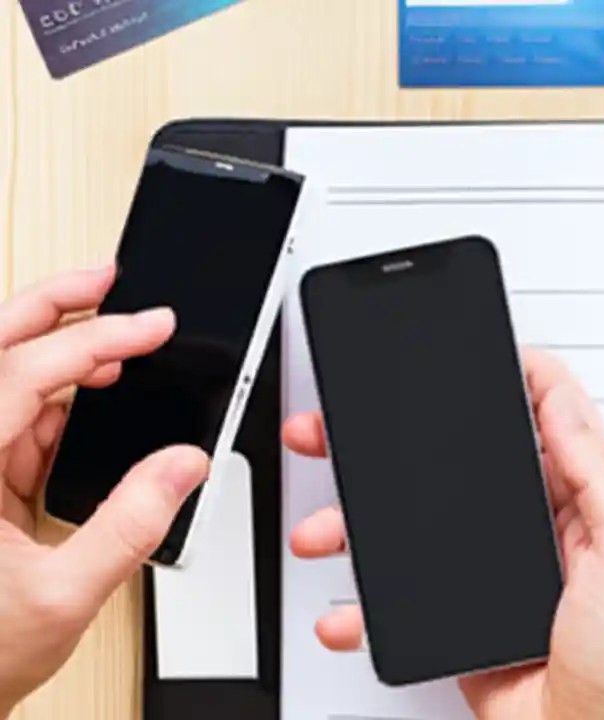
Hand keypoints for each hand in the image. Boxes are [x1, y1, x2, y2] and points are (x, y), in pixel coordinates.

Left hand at [0, 266, 209, 715]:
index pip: (18, 374)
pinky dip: (61, 397)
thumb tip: (184, 465)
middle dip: (54, 302)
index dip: (92, 338)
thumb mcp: (64, 596)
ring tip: (122, 334)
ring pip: (8, 379)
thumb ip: (132, 525)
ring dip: (62, 348)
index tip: (150, 327)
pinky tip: (97, 390)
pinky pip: (18, 419)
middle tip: (109, 276)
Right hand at [283, 348, 603, 719]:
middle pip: (454, 468)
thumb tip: (561, 395)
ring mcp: (491, 578)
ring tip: (327, 527)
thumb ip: (594, 469)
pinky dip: (362, 606)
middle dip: (394, 449)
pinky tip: (348, 607)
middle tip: (345, 433)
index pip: (538, 421)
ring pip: (412, 531)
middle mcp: (534, 532)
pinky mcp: (459, 624)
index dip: (499, 383)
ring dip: (359, 524)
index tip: (458, 356)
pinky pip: (399, 602)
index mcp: (582, 502)